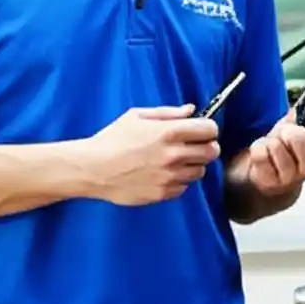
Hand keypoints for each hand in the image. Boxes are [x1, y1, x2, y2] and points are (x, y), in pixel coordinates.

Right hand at [82, 105, 219, 205]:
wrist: (92, 169)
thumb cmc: (112, 139)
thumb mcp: (137, 116)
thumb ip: (168, 113)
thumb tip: (191, 110)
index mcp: (169, 132)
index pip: (210, 129)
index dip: (209, 128)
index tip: (202, 130)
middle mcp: (174, 155)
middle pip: (212, 152)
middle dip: (207, 146)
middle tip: (195, 145)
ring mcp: (169, 176)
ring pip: (200, 171)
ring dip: (193, 164)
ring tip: (176, 160)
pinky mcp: (163, 193)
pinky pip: (184, 187)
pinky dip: (179, 180)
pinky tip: (164, 173)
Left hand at [243, 108, 304, 195]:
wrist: (266, 174)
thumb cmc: (284, 150)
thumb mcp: (296, 131)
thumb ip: (304, 117)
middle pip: (299, 139)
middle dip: (288, 130)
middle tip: (285, 133)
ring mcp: (289, 178)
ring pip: (276, 146)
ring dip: (271, 140)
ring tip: (273, 146)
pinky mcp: (269, 182)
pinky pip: (260, 155)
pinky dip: (258, 148)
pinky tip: (264, 154)